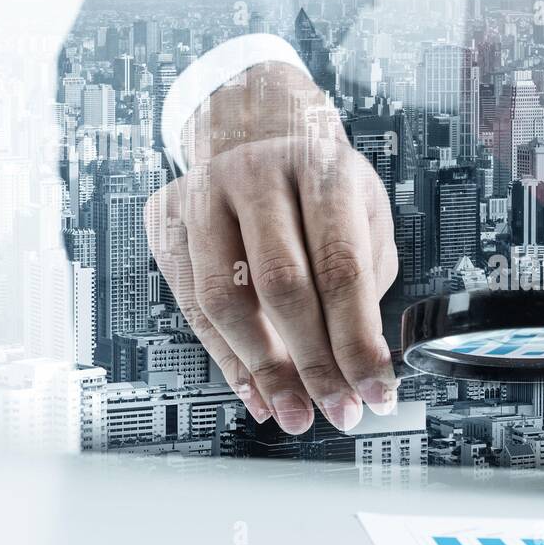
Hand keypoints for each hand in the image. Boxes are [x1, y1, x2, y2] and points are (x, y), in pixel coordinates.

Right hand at [144, 62, 397, 433]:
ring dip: (263, 371)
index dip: (358, 341)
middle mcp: (257, 174)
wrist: (257, 131)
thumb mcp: (365, 215)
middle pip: (281, 286)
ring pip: (224, 300)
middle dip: (312, 364)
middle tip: (337, 411)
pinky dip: (226, 358)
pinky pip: (191, 306)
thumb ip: (365, 283)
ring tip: (293, 413)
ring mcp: (202, 194)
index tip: (377, 391)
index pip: (340, 268)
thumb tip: (363, 367)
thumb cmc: (321, 187)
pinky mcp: (166, 220)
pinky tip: (256, 390)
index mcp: (320, 170)